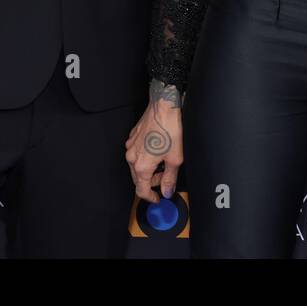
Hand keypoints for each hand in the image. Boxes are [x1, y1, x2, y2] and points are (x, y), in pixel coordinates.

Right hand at [125, 80, 183, 203]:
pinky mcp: (133, 136)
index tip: (157, 198)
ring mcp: (131, 145)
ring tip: (164, 161)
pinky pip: (137, 152)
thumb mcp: (175, 159)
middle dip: (152, 181)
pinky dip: (146, 156)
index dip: (150, 197)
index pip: (141, 190)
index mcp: (141, 166)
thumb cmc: (170, 129)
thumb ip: (170, 179)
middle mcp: (132, 156)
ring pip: (137, 165)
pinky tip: (158, 150)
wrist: (164, 107)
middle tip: (166, 177)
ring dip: (149, 168)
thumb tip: (167, 190)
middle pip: (138, 178)